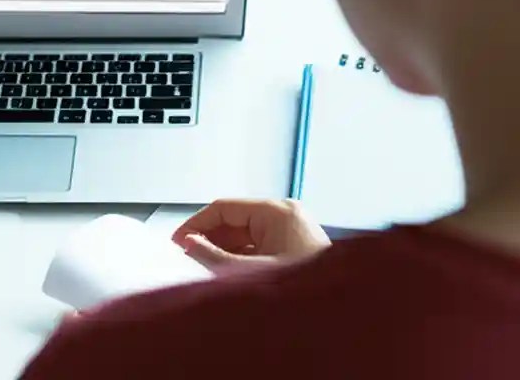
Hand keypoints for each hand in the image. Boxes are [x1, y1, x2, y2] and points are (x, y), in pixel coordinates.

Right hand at [172, 199, 329, 273]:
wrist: (340, 312)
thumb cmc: (304, 288)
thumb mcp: (249, 271)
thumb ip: (213, 256)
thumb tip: (189, 244)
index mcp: (277, 212)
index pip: (224, 207)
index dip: (197, 223)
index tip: (179, 241)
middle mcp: (286, 216)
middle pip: (235, 221)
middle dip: (211, 239)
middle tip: (190, 256)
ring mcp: (292, 231)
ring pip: (245, 235)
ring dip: (225, 251)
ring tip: (208, 269)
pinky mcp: (294, 247)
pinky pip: (258, 246)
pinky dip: (241, 258)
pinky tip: (228, 273)